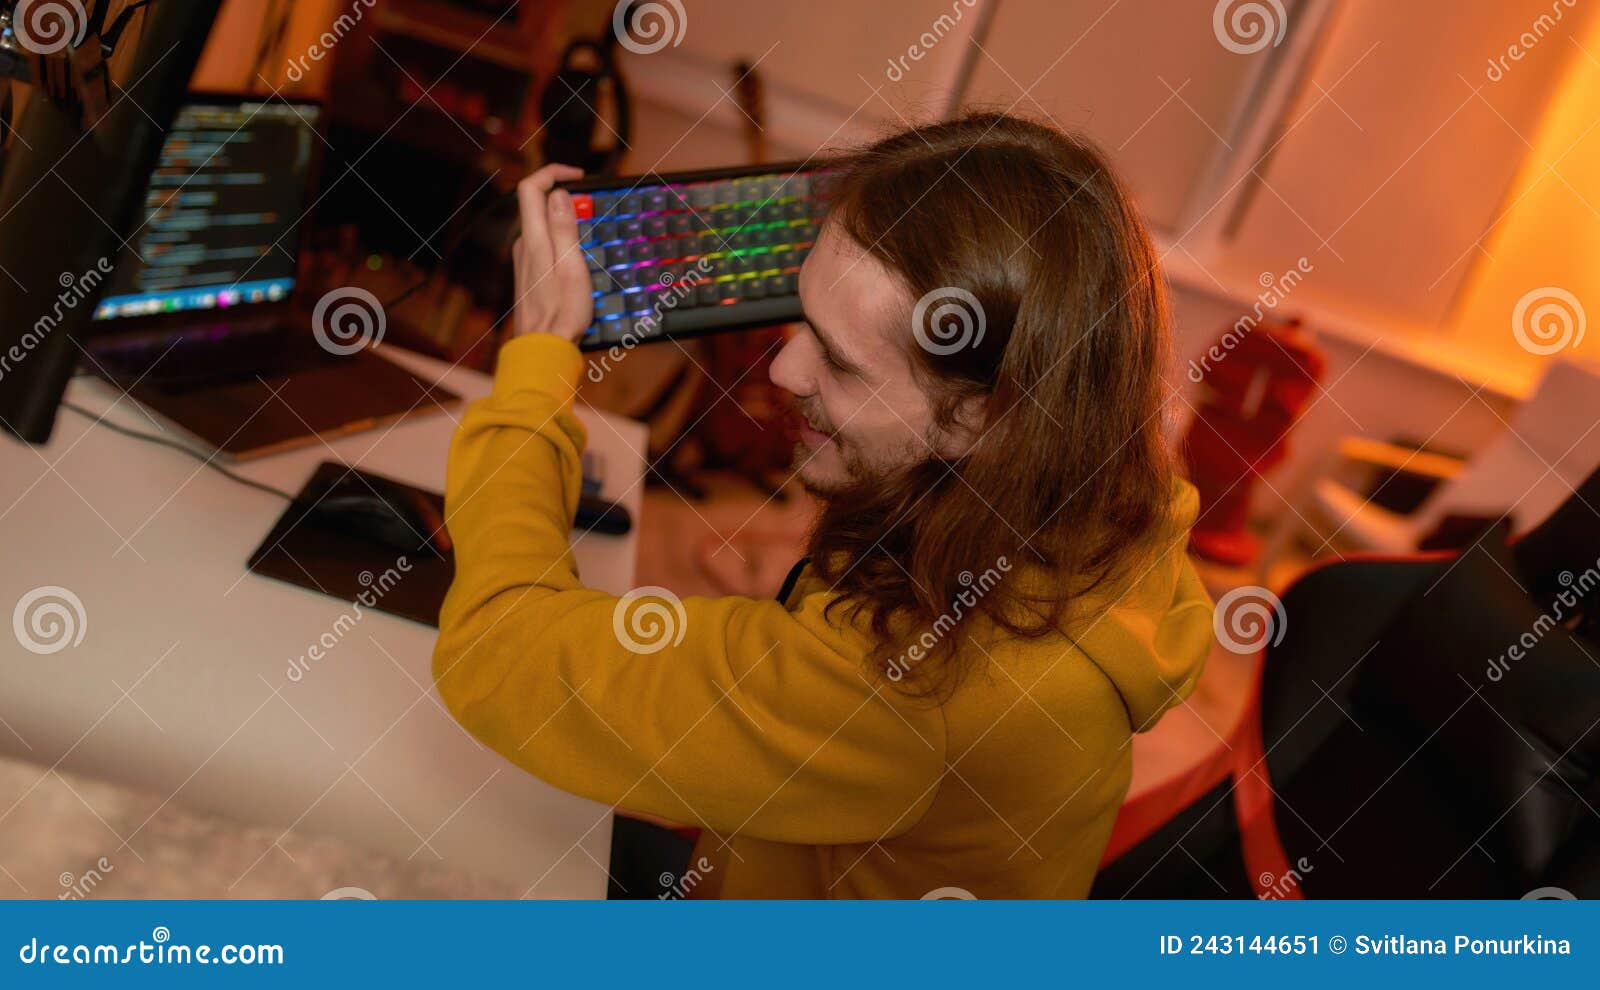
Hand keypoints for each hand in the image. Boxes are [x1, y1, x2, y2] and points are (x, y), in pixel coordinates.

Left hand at [510, 163, 589, 340]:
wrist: (544, 348)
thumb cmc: (562, 312)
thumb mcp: (572, 266)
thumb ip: (564, 228)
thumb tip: (558, 193)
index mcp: (533, 239)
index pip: (531, 188)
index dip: (553, 172)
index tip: (579, 177)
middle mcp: (523, 245)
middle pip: (538, 204)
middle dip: (566, 199)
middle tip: (593, 213)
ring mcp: (524, 260)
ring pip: (543, 226)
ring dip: (566, 222)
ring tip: (590, 240)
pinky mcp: (529, 274)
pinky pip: (545, 244)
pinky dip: (562, 240)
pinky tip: (578, 261)